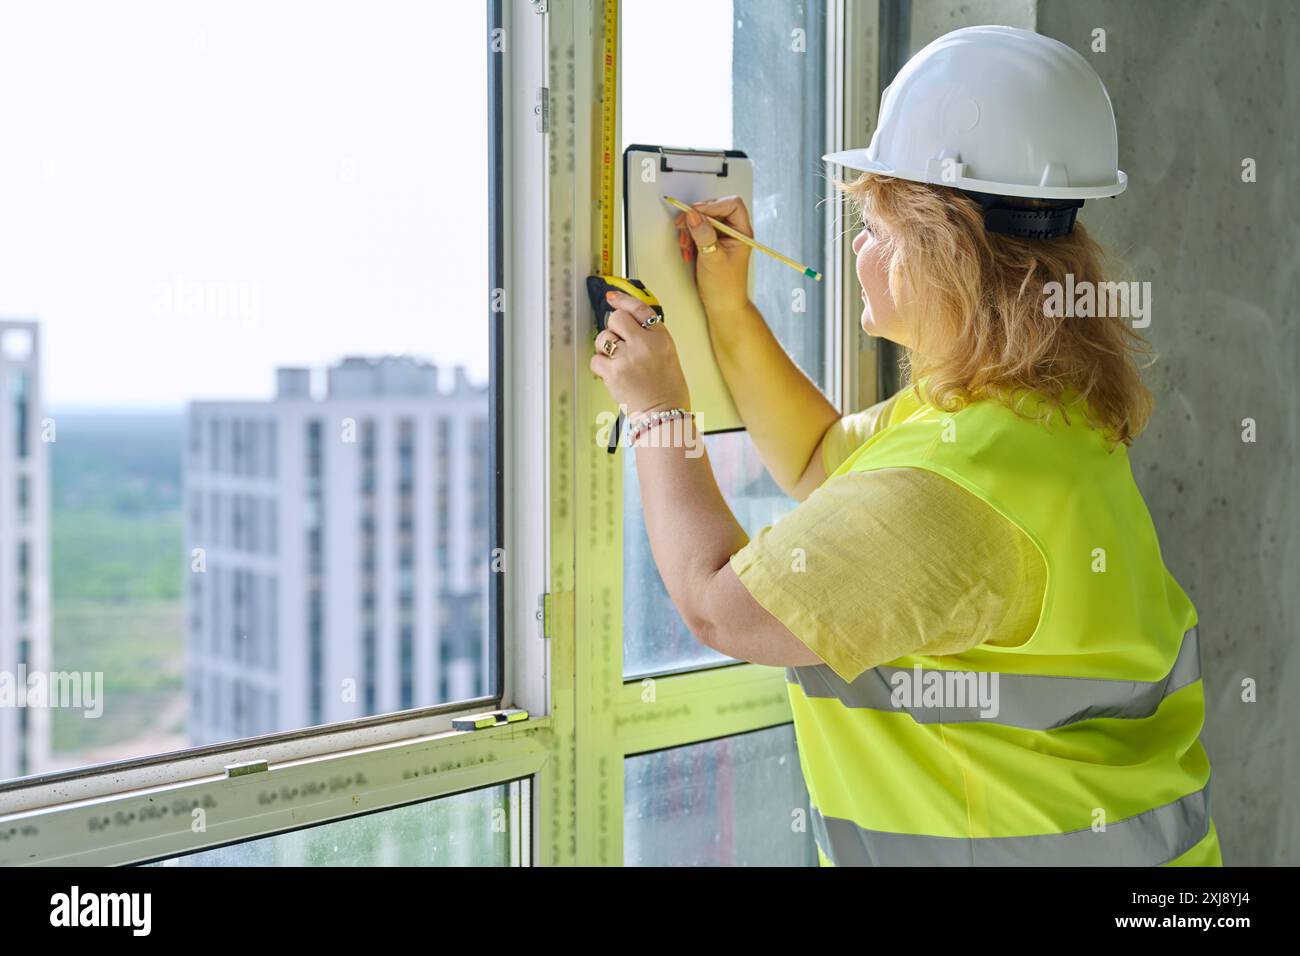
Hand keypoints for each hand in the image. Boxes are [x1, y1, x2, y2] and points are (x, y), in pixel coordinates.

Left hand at [590, 289, 690, 417]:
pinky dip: (599, 366)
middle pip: (616, 318)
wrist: (664, 415)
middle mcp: (644, 344)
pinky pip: (596, 359)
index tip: (613, 297)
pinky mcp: (614, 372)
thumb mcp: (668, 356)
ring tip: (617, 361)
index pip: (640, 309)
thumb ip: (650, 338)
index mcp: (661, 338)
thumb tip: (628, 326)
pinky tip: (611, 373)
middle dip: (613, 328)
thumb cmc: (668, 391)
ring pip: (603, 337)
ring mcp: (628, 357)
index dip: (623, 300)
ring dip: (605, 348)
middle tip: (618, 342)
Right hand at [675, 196, 752, 316]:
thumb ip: (704, 235)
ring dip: (689, 229)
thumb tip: (693, 215)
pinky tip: (687, 251)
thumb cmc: (725, 287)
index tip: (695, 213)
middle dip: (696, 217)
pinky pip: (697, 231)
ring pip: (703, 219)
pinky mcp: (711, 243)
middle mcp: (733, 232)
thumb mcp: (713, 259)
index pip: (731, 205)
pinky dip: (689, 238)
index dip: (712, 206)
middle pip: (714, 209)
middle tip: (682, 224)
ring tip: (685, 244)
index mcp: (742, 232)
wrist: (722, 306)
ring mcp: (721, 237)